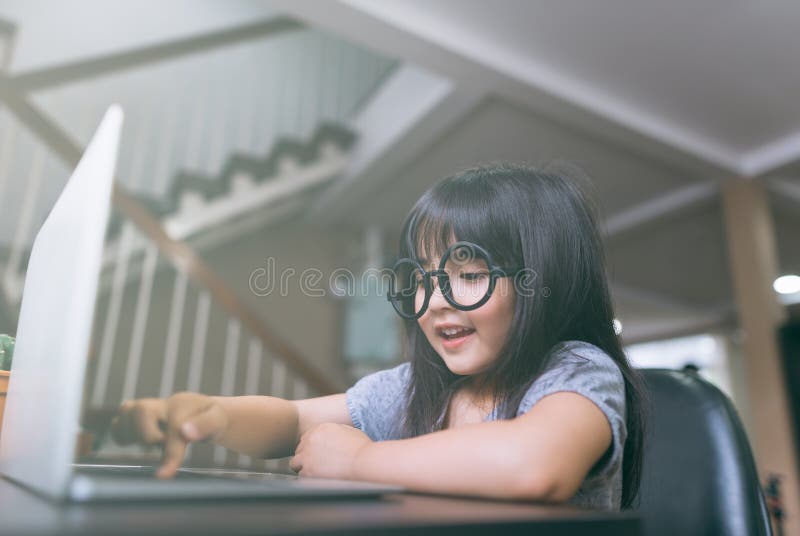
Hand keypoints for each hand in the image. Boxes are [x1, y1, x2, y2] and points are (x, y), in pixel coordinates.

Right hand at [111, 392, 227, 478]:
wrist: (203, 410)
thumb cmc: (211, 418)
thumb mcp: (218, 420)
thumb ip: (205, 426)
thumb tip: (186, 432)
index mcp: (182, 405)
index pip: (173, 428)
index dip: (169, 454)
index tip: (163, 476)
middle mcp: (161, 404)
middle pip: (140, 410)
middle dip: (146, 435)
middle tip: (160, 445)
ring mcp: (147, 407)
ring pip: (125, 413)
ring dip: (133, 433)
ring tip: (152, 442)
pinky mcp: (136, 415)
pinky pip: (118, 422)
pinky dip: (121, 435)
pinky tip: (135, 441)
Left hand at [289, 423, 371, 479]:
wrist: (363, 462)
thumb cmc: (361, 448)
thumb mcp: (348, 431)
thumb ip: (333, 431)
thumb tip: (328, 437)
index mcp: (319, 429)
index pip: (306, 438)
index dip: (311, 447)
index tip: (318, 454)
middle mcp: (310, 441)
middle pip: (299, 449)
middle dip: (306, 457)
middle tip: (318, 464)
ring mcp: (307, 456)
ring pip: (296, 463)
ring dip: (304, 467)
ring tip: (317, 473)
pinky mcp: (308, 471)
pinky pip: (301, 476)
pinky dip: (308, 479)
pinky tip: (319, 479)